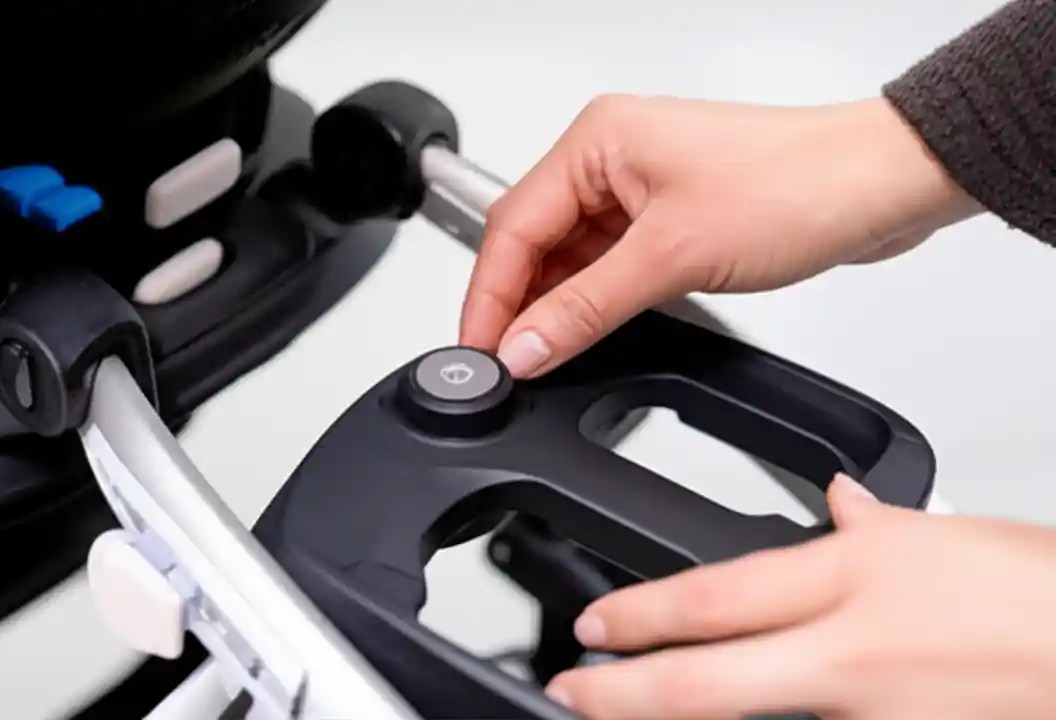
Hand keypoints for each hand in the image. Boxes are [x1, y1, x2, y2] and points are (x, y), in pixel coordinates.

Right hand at [460, 95, 979, 377]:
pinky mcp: (669, 218)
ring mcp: (641, 188)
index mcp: (598, 139)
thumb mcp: (671, 257)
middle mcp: (612, 157)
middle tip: (504, 366)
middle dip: (515, 305)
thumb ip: (585, 309)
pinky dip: (592, 302)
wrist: (882, 185)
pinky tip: (583, 335)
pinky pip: (607, 265)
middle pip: (533, 241)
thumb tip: (524, 346)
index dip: (488, 298)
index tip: (480, 353)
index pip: (512, 226)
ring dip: (555, 306)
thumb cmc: (798, 184)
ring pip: (569, 257)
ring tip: (542, 358)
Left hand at [543, 476, 1055, 718]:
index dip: (640, 615)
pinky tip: (776, 716)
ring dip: (707, 719)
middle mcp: (851, 653)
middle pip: (707, 683)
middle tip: (573, 693)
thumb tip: (838, 502)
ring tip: (648, 713)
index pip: (716, 594)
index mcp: (854, 577)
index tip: (594, 627)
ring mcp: (870, 717)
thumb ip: (873, 526)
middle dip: (623, 697)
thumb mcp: (946, 538)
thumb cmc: (1040, 598)